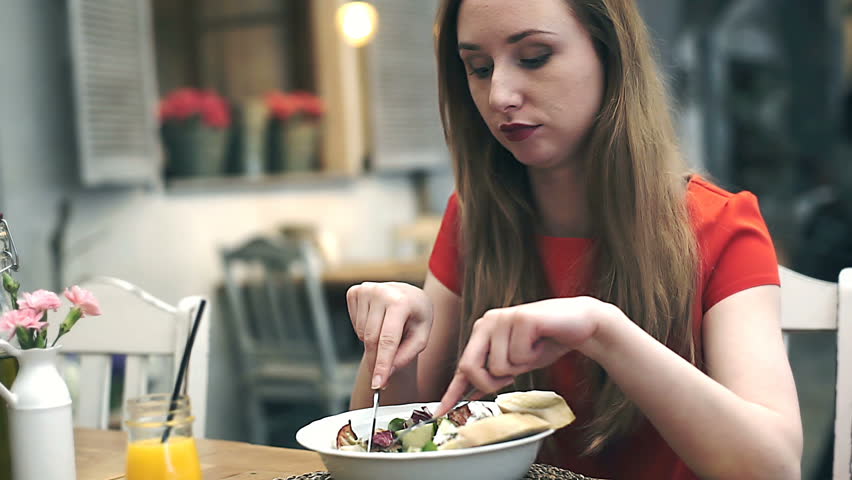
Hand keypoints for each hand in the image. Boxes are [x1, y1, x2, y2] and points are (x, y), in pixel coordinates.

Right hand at [347, 282, 432, 388]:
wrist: (409, 295)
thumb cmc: (417, 315)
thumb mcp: (422, 336)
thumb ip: (406, 355)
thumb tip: (386, 372)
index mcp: (401, 301)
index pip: (388, 339)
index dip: (382, 364)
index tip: (378, 384)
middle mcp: (381, 292)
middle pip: (371, 339)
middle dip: (376, 360)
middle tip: (382, 376)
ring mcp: (366, 290)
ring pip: (362, 334)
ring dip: (373, 342)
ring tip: (388, 330)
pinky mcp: (354, 292)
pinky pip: (355, 324)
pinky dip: (364, 330)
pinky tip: (377, 321)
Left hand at [435, 296, 612, 415]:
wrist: (581, 323)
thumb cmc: (546, 342)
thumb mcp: (516, 363)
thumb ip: (494, 374)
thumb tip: (470, 393)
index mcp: (482, 331)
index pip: (464, 366)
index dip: (451, 392)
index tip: (439, 413)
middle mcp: (487, 322)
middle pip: (471, 367)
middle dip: (489, 382)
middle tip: (512, 377)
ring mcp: (502, 318)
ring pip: (499, 367)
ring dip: (521, 367)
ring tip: (533, 349)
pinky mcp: (521, 318)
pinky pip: (519, 357)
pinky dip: (534, 356)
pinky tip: (542, 341)